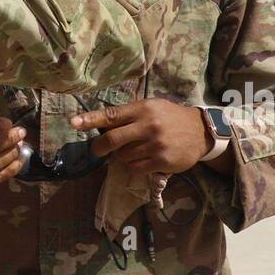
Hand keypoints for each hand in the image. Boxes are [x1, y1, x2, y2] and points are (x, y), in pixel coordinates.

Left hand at [69, 98, 210, 174]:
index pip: (111, 115)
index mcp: (143, 109)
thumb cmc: (171, 117)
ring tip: (131, 150)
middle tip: (97, 150)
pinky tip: (139, 160)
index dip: (90, 120)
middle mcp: (148, 125)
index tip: (74, 123)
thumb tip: (103, 124)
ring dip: (120, 156)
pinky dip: (131, 166)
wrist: (200, 132)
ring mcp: (154, 145)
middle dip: (99, 147)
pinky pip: (134, 168)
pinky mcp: (161, 161)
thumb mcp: (152, 107)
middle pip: (112, 139)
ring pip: (122, 156)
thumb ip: (130, 114)